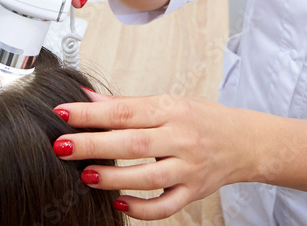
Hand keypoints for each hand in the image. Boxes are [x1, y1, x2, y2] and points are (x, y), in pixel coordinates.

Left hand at [51, 91, 251, 220]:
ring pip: (149, 177)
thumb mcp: (167, 102)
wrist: (244, 142)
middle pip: (133, 142)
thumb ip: (126, 103)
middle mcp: (181, 138)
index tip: (63, 113)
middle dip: (94, 145)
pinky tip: (119, 203)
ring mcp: (189, 168)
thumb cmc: (201, 119)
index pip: (125, 111)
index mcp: (171, 109)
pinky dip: (142, 208)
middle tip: (62, 146)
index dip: (92, 113)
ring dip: (114, 178)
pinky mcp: (194, 192)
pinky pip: (166, 206)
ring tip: (86, 176)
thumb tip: (86, 98)